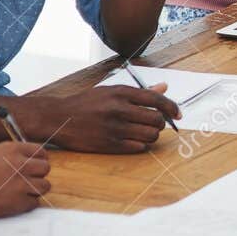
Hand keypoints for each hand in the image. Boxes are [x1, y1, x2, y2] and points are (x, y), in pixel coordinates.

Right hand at [0, 141, 50, 218]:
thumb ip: (12, 153)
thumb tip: (27, 155)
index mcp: (14, 150)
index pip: (41, 152)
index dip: (39, 160)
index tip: (37, 165)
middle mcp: (20, 165)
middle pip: (45, 168)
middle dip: (38, 174)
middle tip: (28, 179)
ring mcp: (20, 184)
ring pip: (44, 186)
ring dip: (35, 190)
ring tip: (20, 192)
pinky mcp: (18, 202)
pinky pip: (34, 203)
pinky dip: (26, 204)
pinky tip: (14, 201)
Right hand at [31, 84, 179, 153]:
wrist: (57, 117)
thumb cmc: (86, 103)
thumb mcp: (111, 91)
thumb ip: (139, 92)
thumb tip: (164, 88)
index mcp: (120, 92)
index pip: (156, 100)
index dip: (172, 108)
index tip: (178, 114)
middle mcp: (118, 109)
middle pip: (156, 120)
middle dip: (160, 123)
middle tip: (154, 124)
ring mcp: (113, 128)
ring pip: (150, 135)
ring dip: (152, 135)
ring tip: (144, 133)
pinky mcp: (108, 144)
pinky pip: (138, 147)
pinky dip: (141, 145)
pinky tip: (134, 141)